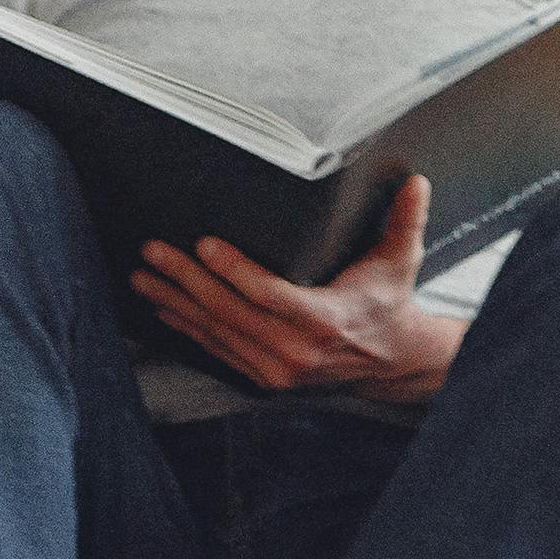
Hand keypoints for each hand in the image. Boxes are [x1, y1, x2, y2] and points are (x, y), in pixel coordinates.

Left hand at [132, 178, 465, 403]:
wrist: (390, 361)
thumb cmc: (387, 302)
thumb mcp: (400, 261)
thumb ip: (405, 221)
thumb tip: (417, 181)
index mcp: (327, 321)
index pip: (272, 295)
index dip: (236, 271)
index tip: (205, 244)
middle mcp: (297, 351)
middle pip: (231, 313)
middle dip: (187, 280)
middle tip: (154, 250)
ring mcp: (276, 370)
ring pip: (216, 333)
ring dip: (176, 302)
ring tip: (143, 275)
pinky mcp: (263, 377)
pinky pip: (216, 350)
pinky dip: (186, 327)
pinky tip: (161, 305)